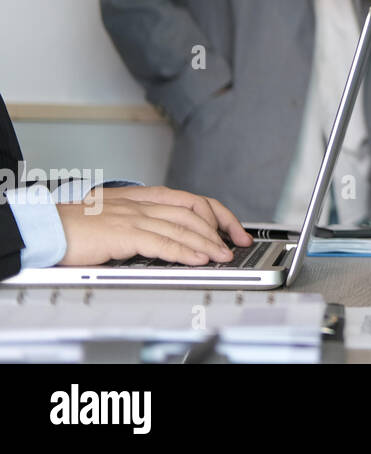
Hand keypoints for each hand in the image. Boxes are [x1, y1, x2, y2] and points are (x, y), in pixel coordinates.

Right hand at [58, 187, 251, 265]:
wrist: (46, 225)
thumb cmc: (76, 226)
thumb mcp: (118, 218)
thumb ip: (143, 222)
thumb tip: (170, 239)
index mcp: (143, 197)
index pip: (193, 201)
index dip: (218, 215)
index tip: (234, 230)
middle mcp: (143, 202)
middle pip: (194, 212)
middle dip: (220, 230)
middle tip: (236, 246)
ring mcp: (134, 215)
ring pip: (183, 227)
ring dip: (208, 243)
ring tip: (224, 256)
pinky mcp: (123, 232)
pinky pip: (162, 242)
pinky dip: (185, 251)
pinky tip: (198, 259)